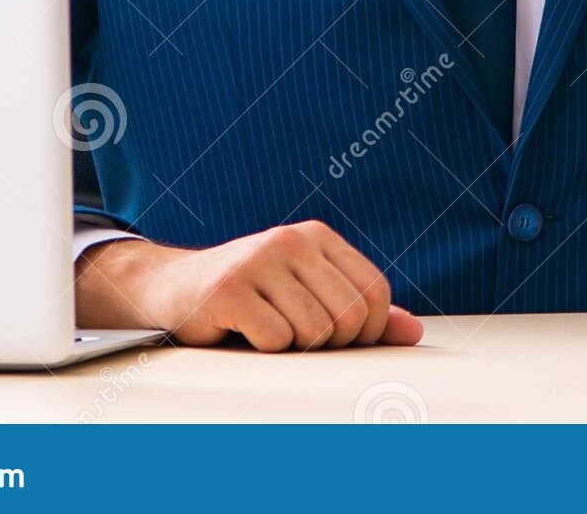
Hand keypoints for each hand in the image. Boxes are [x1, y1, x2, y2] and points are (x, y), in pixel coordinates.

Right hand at [76, 219, 423, 351]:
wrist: (172, 289)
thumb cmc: (251, 298)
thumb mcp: (307, 296)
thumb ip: (360, 312)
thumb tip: (414, 333)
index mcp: (317, 236)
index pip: (374, 292)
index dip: (367, 332)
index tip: (339, 341)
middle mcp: (292, 240)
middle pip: (348, 316)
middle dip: (329, 344)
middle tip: (295, 338)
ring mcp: (259, 260)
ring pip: (314, 331)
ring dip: (292, 348)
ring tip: (266, 331)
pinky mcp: (229, 289)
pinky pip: (275, 340)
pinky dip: (263, 351)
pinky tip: (242, 333)